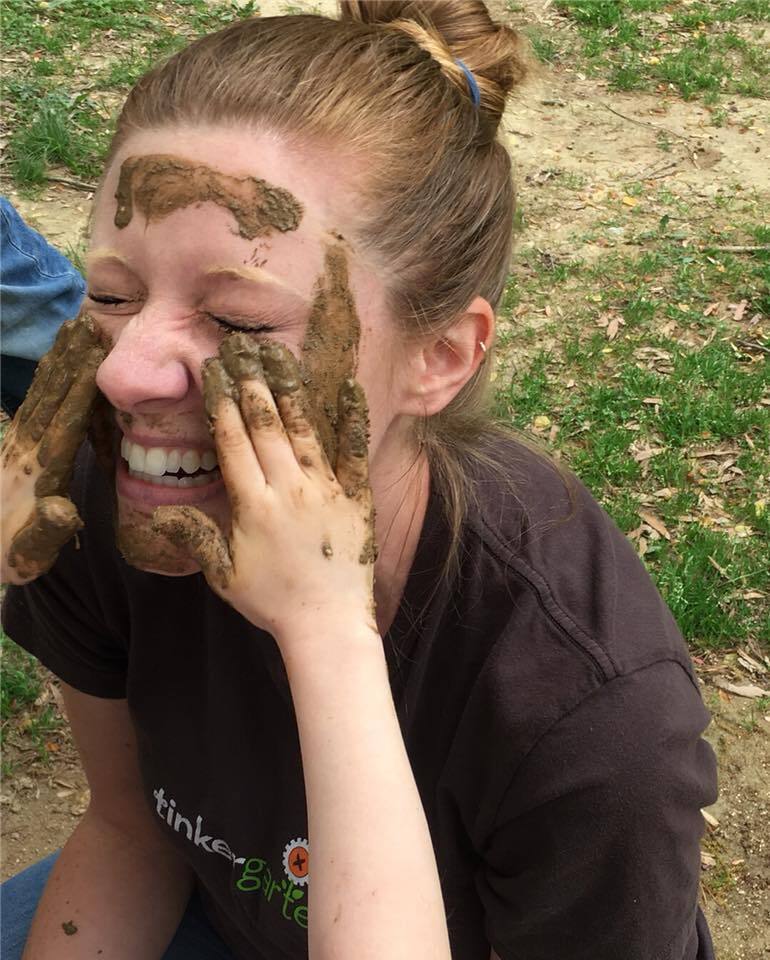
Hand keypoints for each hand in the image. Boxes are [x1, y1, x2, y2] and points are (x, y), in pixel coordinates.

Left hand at [1, 315, 105, 584]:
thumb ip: (43, 533)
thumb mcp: (26, 557)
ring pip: (40, 394)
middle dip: (72, 360)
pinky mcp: (12, 447)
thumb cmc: (5, 561)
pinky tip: (53, 362)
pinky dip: (45, 379)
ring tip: (74, 328)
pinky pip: (32, 404)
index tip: (98, 355)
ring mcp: (16, 446)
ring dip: (59, 360)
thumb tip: (62, 509)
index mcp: (38, 473)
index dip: (81, 388)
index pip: (64, 422)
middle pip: (52, 397)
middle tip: (90, 323)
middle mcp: (26, 451)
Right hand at [152, 334, 376, 649]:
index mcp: (254, 505)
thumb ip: (195, 537)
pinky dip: (352, 419)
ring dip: (289, 388)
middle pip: (266, 424)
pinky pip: (355, 452)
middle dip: (250, 381)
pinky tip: (349, 387)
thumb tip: (156, 516)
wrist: (327, 625)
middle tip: (240, 346)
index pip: (232, 440)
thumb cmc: (272, 602)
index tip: (213, 367)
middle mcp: (289, 489)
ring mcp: (326, 490)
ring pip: (304, 430)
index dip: (221, 400)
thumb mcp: (224, 575)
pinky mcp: (356, 498)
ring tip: (278, 354)